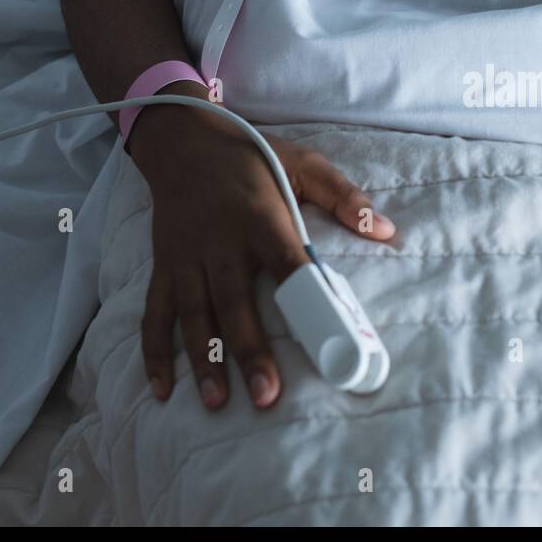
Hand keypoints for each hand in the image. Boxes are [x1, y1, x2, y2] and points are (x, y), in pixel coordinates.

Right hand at [129, 81, 395, 410]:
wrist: (183, 139)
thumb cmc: (252, 156)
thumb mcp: (303, 162)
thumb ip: (345, 197)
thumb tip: (387, 231)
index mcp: (260, 216)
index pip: (284, 259)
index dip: (301, 293)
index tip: (319, 332)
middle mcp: (220, 241)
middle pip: (234, 301)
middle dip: (248, 351)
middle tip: (266, 396)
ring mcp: (186, 257)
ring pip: (193, 315)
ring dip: (203, 361)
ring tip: (218, 402)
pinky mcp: (164, 266)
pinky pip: (155, 313)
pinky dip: (154, 352)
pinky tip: (164, 389)